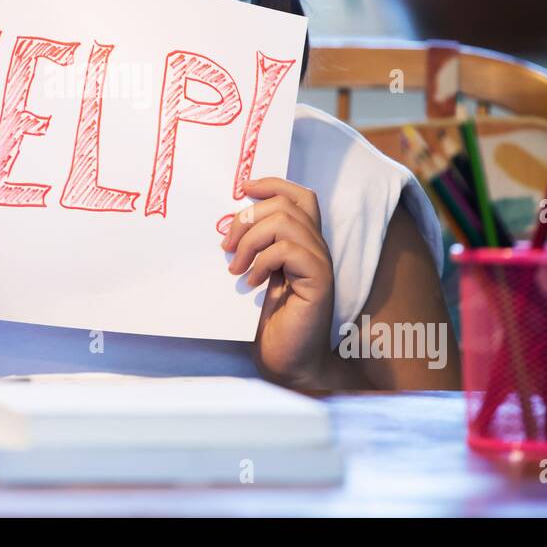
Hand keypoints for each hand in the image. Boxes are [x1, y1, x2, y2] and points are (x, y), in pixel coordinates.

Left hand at [220, 177, 335, 389]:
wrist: (288, 362)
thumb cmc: (270, 322)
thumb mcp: (259, 275)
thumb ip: (256, 247)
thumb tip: (230, 222)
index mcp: (303, 242)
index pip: (300, 196)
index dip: (273, 184)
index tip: (243, 188)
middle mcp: (316, 247)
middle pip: (285, 204)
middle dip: (247, 218)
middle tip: (226, 246)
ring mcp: (320, 263)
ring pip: (285, 221)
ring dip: (251, 240)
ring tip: (236, 266)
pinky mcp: (318, 281)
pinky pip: (287, 250)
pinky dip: (262, 262)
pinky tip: (251, 283)